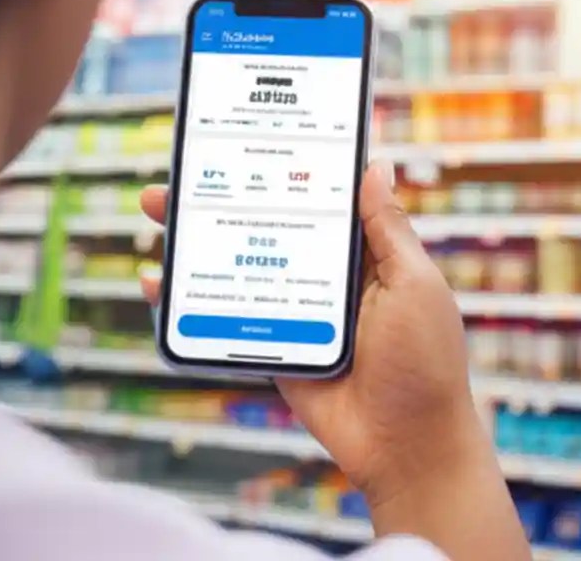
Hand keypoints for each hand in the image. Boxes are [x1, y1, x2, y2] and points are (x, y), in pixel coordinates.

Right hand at [138, 160, 487, 505]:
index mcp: (364, 254)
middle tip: (181, 171)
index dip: (287, 168)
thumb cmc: (425, 363)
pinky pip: (226, 315)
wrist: (406, 445)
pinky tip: (155, 283)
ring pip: (239, 265)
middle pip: (266, 225)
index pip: (319, 198)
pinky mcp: (271, 347)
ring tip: (158, 213)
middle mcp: (323, 276)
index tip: (252, 135)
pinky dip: (186, 300)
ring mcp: (293, 312)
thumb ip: (389, 230)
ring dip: (195, 239)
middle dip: (222, 197)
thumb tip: (375, 166)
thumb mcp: (415, 284)